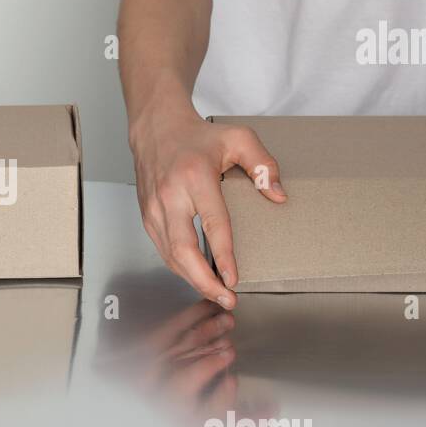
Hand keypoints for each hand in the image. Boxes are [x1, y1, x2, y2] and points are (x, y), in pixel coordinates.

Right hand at [129, 110, 285, 308]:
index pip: (212, 224)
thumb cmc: (197, 135)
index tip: (233, 278)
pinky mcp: (147, 216)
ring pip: (170, 255)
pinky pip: (163, 250)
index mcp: (195, 177)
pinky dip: (179, 267)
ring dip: (192, 279)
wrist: (156, 128)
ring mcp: (154, 208)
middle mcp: (170, 195)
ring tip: (215, 293)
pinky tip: (196, 276)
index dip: (223, 256)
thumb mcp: (239, 138)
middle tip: (225, 298)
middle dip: (204, 281)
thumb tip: (278, 195)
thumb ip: (264, 165)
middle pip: (183, 249)